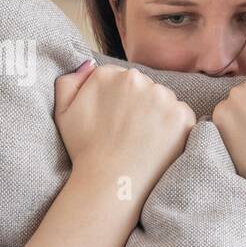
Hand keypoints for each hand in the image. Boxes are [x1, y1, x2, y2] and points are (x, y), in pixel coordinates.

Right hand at [54, 60, 196, 194]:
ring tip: (144, 141)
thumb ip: (70, 81)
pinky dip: (175, 128)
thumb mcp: (63, 112)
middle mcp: (137, 79)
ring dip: (159, 115)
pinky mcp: (182, 115)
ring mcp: (163, 97)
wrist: (111, 182)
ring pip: (165, 101)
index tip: (115, 122)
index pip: (123, 80)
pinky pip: (182, 115)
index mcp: (108, 73)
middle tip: (130, 134)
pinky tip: (159, 144)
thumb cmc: (86, 150)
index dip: (120, 103)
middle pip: (146, 87)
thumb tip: (89, 64)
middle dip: (141, 106)